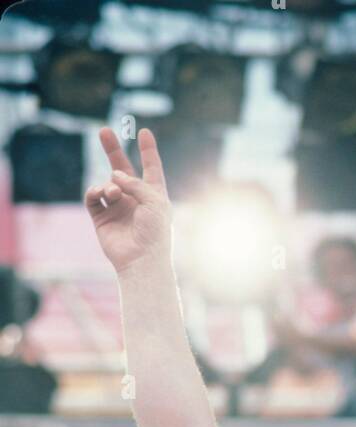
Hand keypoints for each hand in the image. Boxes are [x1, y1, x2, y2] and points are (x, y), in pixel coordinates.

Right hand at [84, 127, 171, 272]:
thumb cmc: (154, 232)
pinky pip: (94, 198)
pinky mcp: (102, 218)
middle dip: (113, 150)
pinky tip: (100, 195)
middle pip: (122, 169)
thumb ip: (134, 183)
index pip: (151, 168)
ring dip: (109, 185)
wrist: (141, 260)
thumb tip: (113, 176)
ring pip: (107, 183)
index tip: (144, 132)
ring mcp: (118, 209)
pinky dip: (95, 192)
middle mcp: (135, 200)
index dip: (148, 151)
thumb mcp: (153, 201)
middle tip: (103, 131)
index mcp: (154, 195)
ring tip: (114, 195)